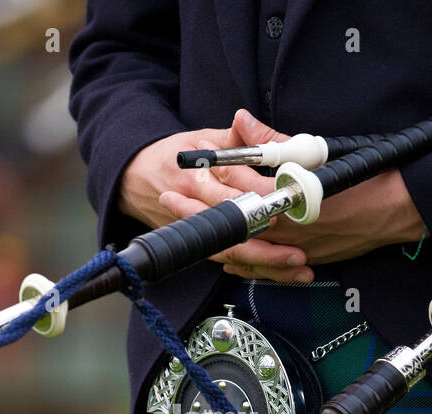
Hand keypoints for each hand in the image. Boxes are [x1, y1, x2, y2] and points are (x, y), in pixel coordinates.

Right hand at [117, 126, 311, 282]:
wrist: (132, 179)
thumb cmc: (170, 156)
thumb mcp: (199, 138)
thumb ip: (231, 137)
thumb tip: (247, 121)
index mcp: (196, 177)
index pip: (233, 191)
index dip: (261, 201)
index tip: (285, 208)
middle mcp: (194, 206)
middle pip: (234, 229)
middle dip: (267, 244)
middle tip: (299, 251)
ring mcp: (194, 229)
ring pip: (231, 252)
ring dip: (265, 263)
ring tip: (298, 268)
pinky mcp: (197, 242)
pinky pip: (228, 260)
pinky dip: (254, 269)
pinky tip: (281, 274)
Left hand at [157, 109, 427, 279]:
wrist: (401, 208)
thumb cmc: (367, 178)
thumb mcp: (319, 153)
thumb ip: (274, 141)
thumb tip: (240, 121)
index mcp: (287, 200)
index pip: (234, 192)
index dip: (208, 180)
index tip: (187, 171)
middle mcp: (287, 230)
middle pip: (229, 226)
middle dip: (196, 213)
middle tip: (170, 200)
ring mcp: (296, 249)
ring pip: (242, 251)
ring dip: (213, 238)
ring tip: (189, 228)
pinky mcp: (305, 261)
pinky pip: (264, 267)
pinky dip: (242, 261)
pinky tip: (225, 256)